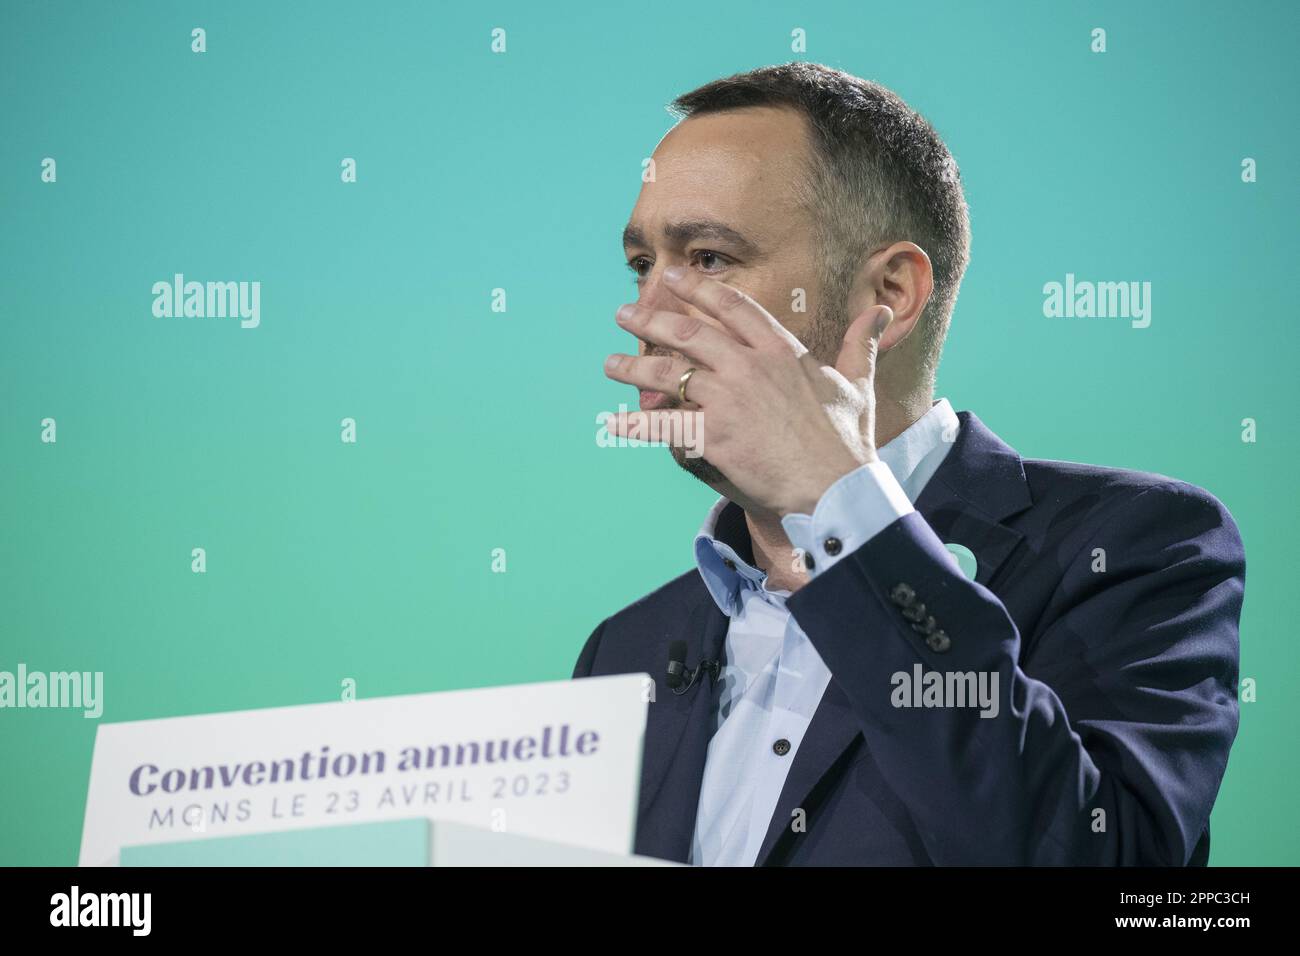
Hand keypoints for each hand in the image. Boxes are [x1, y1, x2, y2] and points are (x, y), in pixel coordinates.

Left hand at [603, 266, 893, 515]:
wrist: (836, 488)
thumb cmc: (847, 440)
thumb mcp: (856, 383)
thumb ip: (861, 342)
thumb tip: (881, 311)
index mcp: (782, 350)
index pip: (733, 307)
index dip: (698, 288)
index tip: (672, 276)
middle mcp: (751, 367)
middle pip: (689, 333)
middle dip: (652, 319)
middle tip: (623, 313)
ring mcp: (730, 400)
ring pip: (670, 373)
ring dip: (634, 366)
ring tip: (609, 362)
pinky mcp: (716, 436)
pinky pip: (667, 424)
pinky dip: (638, 423)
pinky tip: (614, 422)